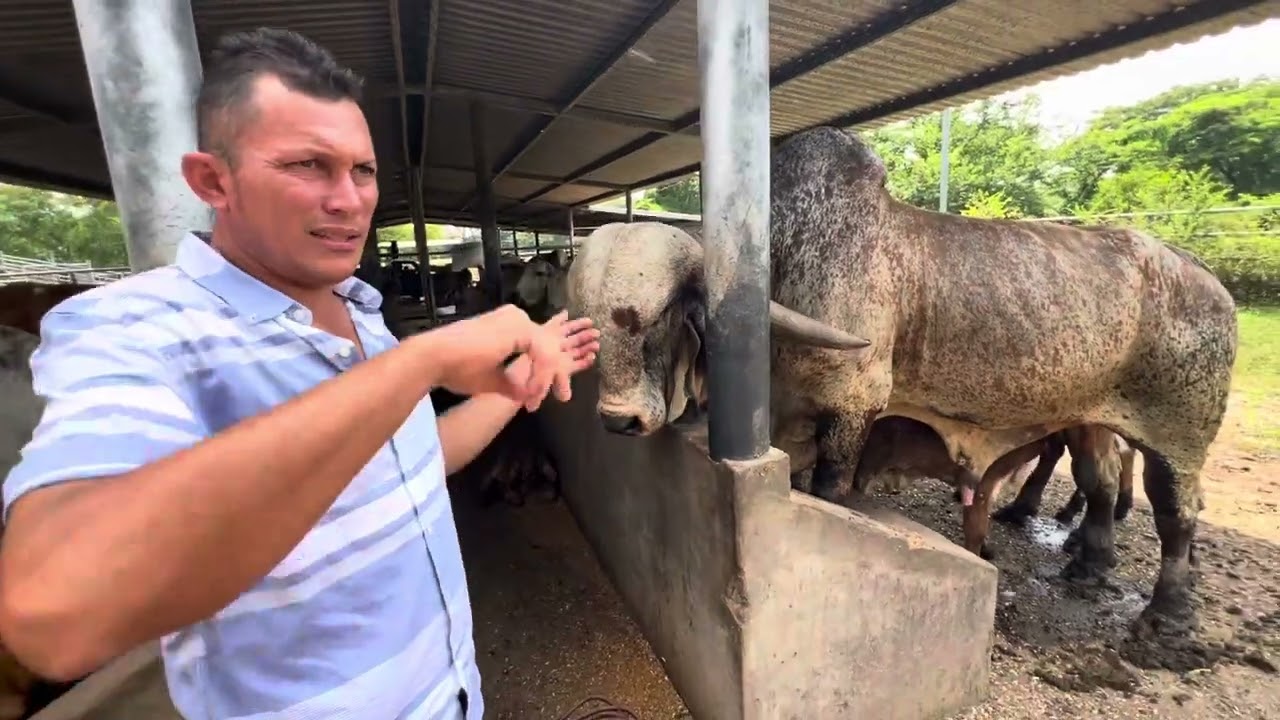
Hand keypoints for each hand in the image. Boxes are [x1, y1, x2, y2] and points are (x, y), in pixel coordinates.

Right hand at [418, 306, 598, 409]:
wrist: (435, 359)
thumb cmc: (456, 368)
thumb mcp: (492, 380)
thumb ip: (513, 384)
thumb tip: (527, 395)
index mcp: (509, 327)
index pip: (539, 349)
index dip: (541, 377)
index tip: (533, 402)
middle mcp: (516, 318)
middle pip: (548, 348)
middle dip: (553, 377)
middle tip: (554, 399)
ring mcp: (519, 320)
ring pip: (549, 352)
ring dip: (545, 379)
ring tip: (535, 400)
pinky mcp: (520, 328)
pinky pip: (543, 354)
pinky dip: (540, 375)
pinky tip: (532, 391)